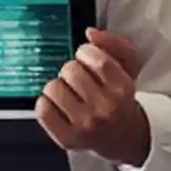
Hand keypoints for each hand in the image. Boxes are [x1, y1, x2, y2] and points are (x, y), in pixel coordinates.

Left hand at [36, 28, 150, 165]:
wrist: (123, 137)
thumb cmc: (120, 97)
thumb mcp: (128, 67)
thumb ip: (114, 43)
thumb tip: (90, 33)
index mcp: (122, 89)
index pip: (96, 59)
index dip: (86, 52)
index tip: (86, 57)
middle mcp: (105, 109)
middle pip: (70, 70)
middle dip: (72, 69)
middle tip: (79, 79)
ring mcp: (85, 125)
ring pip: (53, 87)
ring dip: (58, 85)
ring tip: (69, 92)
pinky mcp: (67, 138)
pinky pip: (42, 109)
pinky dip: (46, 103)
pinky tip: (58, 105)